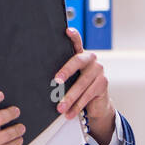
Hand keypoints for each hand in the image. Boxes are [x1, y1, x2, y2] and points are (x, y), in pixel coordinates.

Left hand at [52, 27, 115, 141]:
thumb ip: (62, 76)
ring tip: (60, 107)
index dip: (74, 36)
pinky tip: (70, 113)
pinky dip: (77, 106)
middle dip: (66, 71)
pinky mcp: (103, 84)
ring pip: (82, 83)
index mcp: (81, 56)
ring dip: (69, 97)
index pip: (77, 42)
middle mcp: (91, 60)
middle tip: (57, 81)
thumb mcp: (70, 81)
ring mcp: (99, 71)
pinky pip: (88, 95)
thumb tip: (41, 78)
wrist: (96, 105)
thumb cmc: (79, 90)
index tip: (67, 31)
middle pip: (78, 61)